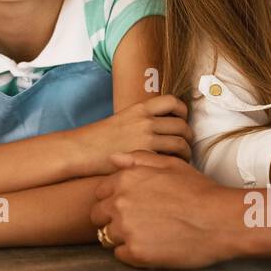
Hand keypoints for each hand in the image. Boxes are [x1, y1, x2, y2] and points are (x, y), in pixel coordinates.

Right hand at [72, 94, 192, 173]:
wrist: (82, 149)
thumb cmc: (100, 137)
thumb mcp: (123, 119)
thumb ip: (143, 119)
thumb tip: (162, 125)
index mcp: (140, 108)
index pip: (173, 101)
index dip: (183, 111)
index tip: (182, 119)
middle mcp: (146, 121)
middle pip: (182, 125)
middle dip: (188, 136)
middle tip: (186, 145)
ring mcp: (146, 138)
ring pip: (180, 143)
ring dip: (186, 152)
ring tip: (183, 159)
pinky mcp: (145, 156)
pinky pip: (172, 159)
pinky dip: (176, 164)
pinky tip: (171, 169)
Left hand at [90, 151, 247, 267]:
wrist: (222, 220)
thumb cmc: (200, 191)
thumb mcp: (170, 165)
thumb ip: (138, 159)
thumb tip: (112, 158)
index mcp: (126, 180)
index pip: (99, 193)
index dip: (113, 200)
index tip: (131, 205)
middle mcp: (120, 203)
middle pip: (98, 216)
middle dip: (111, 219)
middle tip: (138, 223)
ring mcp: (126, 229)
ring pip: (107, 237)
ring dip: (121, 237)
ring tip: (148, 235)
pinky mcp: (136, 253)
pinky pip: (120, 255)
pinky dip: (133, 253)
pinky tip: (153, 246)